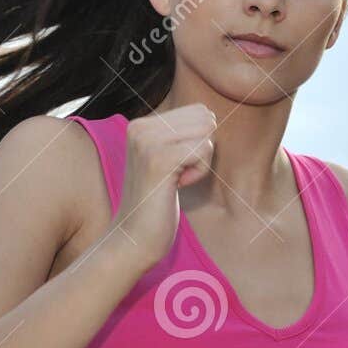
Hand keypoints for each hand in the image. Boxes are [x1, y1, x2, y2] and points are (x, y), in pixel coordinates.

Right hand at [114, 102, 217, 269]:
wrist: (134, 236)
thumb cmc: (157, 203)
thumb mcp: (168, 160)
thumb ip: (182, 136)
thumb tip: (212, 116)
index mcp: (140, 123)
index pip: (198, 111)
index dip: (198, 143)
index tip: (175, 167)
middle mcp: (140, 126)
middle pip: (204, 120)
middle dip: (202, 150)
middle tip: (177, 174)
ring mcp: (147, 141)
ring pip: (206, 134)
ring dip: (200, 163)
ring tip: (174, 180)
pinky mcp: (159, 159)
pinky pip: (204, 150)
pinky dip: (199, 172)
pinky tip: (177, 185)